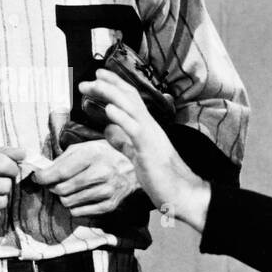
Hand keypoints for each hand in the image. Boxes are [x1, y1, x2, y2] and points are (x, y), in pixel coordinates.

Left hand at [29, 139, 137, 216]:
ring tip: (69, 189)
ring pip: (69, 202)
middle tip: (54, 183)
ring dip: (63, 197)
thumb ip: (62, 160)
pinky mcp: (110, 205)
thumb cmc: (103, 154)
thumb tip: (42, 173)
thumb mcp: (84, 148)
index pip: (61, 172)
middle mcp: (102, 173)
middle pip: (63, 189)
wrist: (133, 166)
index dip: (44, 177)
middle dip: (53, 187)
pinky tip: (79, 197)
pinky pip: (79, 213)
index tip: (38, 177)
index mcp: (93, 155)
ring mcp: (107, 191)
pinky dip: (74, 207)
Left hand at [78, 70, 209, 230]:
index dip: (114, 85)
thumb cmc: (161, 177)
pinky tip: (108, 109)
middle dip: (109, 84)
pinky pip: (135, 129)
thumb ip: (124, 142)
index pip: (130, 99)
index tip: (97, 78)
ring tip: (94, 85)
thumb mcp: (138, 155)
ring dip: (111, 93)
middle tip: (89, 79)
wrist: (182, 193)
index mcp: (147, 127)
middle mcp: (150, 126)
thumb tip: (108, 132)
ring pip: (131, 107)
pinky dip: (121, 117)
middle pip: (130, 96)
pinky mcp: (149, 149)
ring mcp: (151, 135)